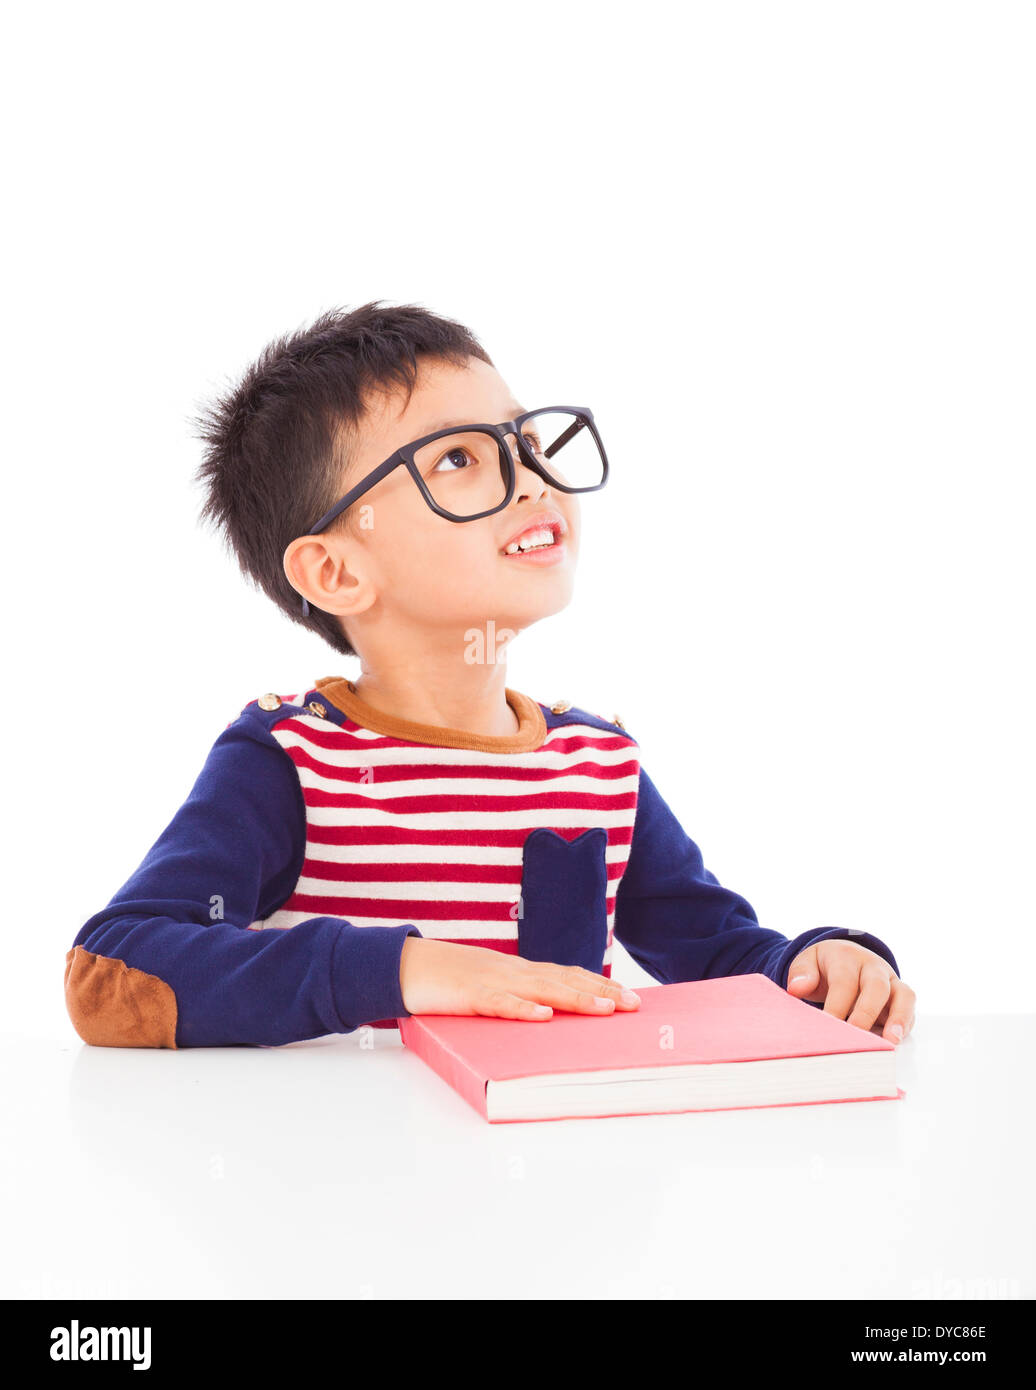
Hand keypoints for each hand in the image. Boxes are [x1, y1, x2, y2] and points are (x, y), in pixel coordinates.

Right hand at [399, 937, 641, 1020]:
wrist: (406, 965)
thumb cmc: (447, 979)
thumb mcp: (489, 985)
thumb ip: (516, 995)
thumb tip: (545, 1014)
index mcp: (518, 970)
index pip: (566, 974)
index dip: (598, 983)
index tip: (626, 994)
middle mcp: (512, 972)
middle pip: (564, 980)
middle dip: (601, 991)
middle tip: (632, 1004)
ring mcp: (492, 981)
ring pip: (541, 990)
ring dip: (575, 999)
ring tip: (604, 1009)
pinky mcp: (470, 995)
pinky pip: (499, 1003)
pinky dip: (522, 1009)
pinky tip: (542, 1016)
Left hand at [785, 939, 915, 1043]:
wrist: (844, 956)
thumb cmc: (824, 966)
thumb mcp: (807, 962)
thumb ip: (801, 974)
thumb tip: (797, 989)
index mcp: (846, 957)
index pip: (844, 982)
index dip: (837, 1006)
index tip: (829, 1027)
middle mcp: (873, 966)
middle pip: (876, 986)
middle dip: (866, 1013)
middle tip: (857, 1036)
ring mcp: (890, 980)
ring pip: (903, 994)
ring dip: (899, 1018)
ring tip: (891, 1041)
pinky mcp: (901, 995)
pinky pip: (909, 1007)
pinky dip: (905, 1024)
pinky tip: (894, 1041)